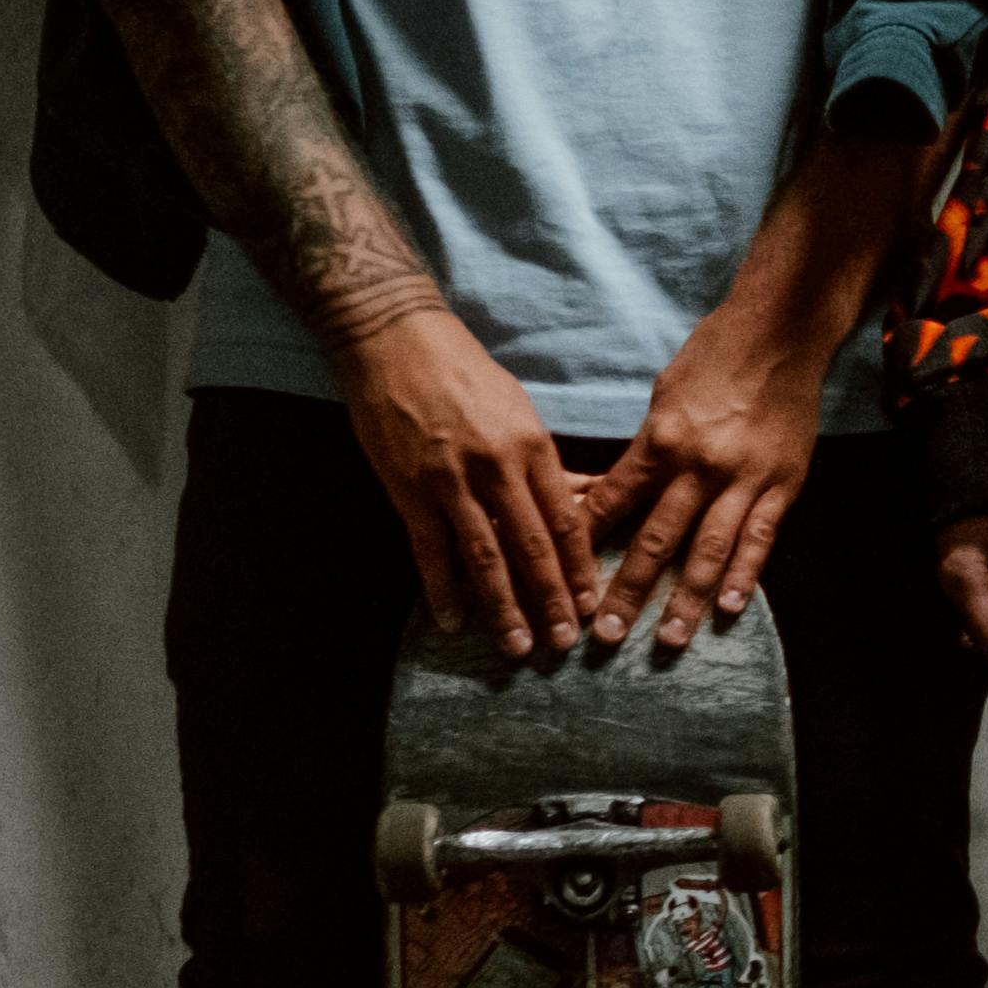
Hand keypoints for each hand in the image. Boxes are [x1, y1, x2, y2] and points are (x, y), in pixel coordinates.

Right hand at [332, 303, 594, 660]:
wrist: (396, 342)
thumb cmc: (465, 373)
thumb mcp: (520, 411)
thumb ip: (548, 464)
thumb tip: (588, 499)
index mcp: (533, 447)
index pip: (567, 519)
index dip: (580, 567)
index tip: (591, 602)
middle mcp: (498, 468)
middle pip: (533, 546)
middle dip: (551, 598)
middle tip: (565, 641)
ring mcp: (452, 481)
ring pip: (485, 556)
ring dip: (504, 606)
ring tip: (519, 645)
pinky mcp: (409, 490)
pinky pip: (430, 551)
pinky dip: (441, 590)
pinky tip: (452, 621)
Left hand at [582, 297, 836, 651]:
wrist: (780, 330)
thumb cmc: (714, 354)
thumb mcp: (665, 395)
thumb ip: (650, 447)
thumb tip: (625, 489)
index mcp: (661, 441)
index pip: (614, 502)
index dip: (586, 543)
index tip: (563, 578)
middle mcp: (700, 466)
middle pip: (656, 540)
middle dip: (628, 590)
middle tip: (605, 635)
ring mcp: (745, 478)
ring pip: (709, 549)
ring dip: (686, 599)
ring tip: (669, 639)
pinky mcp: (783, 482)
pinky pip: (760, 536)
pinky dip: (744, 573)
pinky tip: (729, 606)